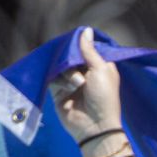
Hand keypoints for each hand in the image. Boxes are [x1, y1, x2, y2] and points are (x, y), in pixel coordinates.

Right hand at [49, 27, 125, 146]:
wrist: (94, 126)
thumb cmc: (103, 98)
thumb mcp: (101, 69)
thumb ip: (89, 50)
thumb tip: (86, 30)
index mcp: (99, 66)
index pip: (86, 47)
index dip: (81, 45)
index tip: (78, 45)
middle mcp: (85, 72)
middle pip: (70, 54)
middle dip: (72, 60)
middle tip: (79, 70)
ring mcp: (71, 81)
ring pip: (61, 65)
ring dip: (68, 74)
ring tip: (77, 85)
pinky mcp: (59, 90)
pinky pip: (53, 76)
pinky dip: (59, 80)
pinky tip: (67, 88)